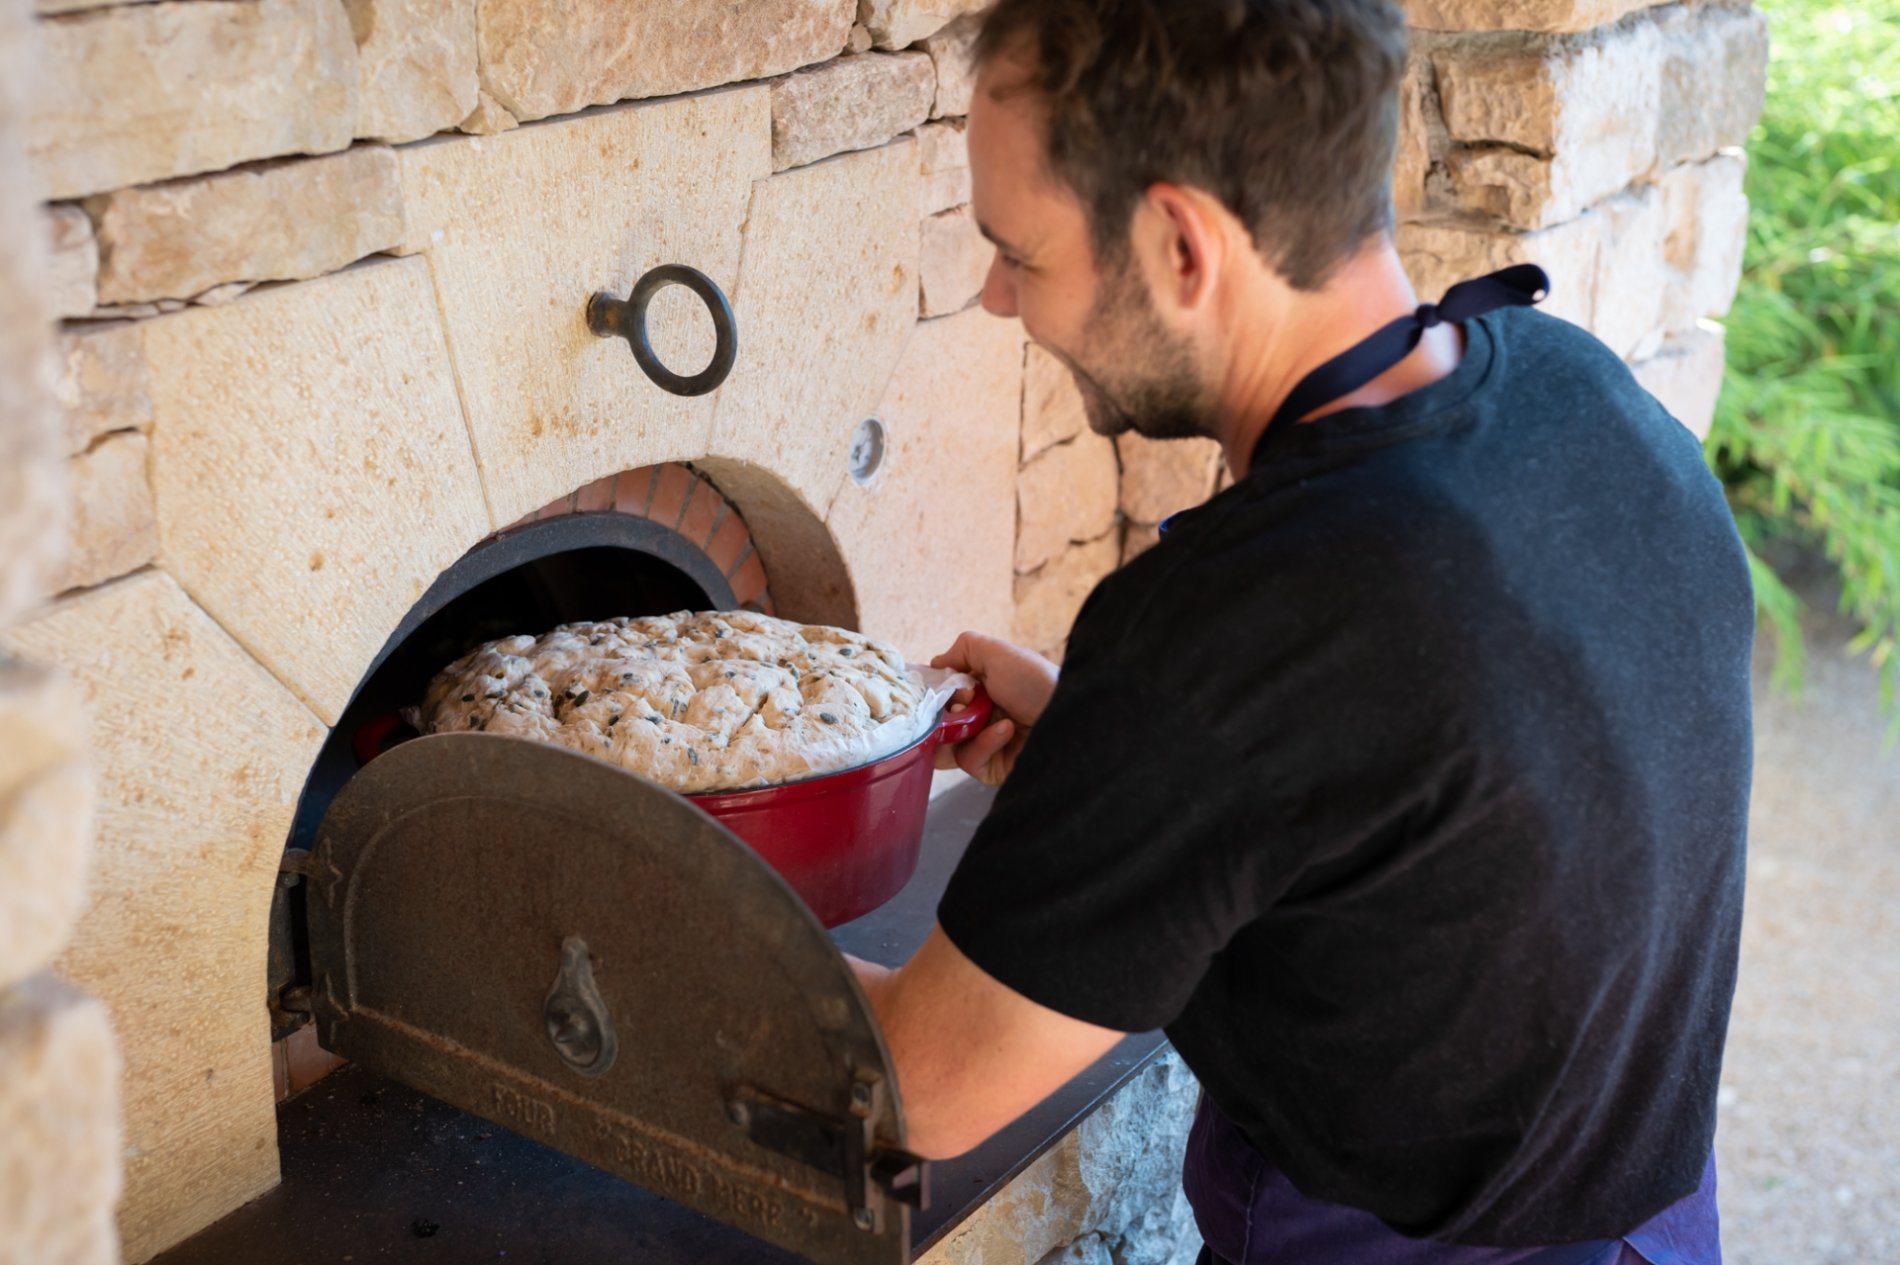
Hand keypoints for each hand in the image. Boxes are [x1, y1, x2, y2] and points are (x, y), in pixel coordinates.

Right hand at [930, 632, 1058, 785]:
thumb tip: (935, 663)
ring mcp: (987, 743)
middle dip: (949, 710)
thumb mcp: (998, 653)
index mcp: (984, 689)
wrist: (1068, 717)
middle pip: (941, 720)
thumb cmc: (1036, 682)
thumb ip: (964, 648)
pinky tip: (1007, 730)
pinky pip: (969, 760)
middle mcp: (983, 715)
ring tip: (987, 715)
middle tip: (967, 701)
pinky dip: (985, 742)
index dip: (941, 690)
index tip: (953, 685)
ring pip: (949, 743)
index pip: (944, 694)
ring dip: (966, 726)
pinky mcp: (992, 768)